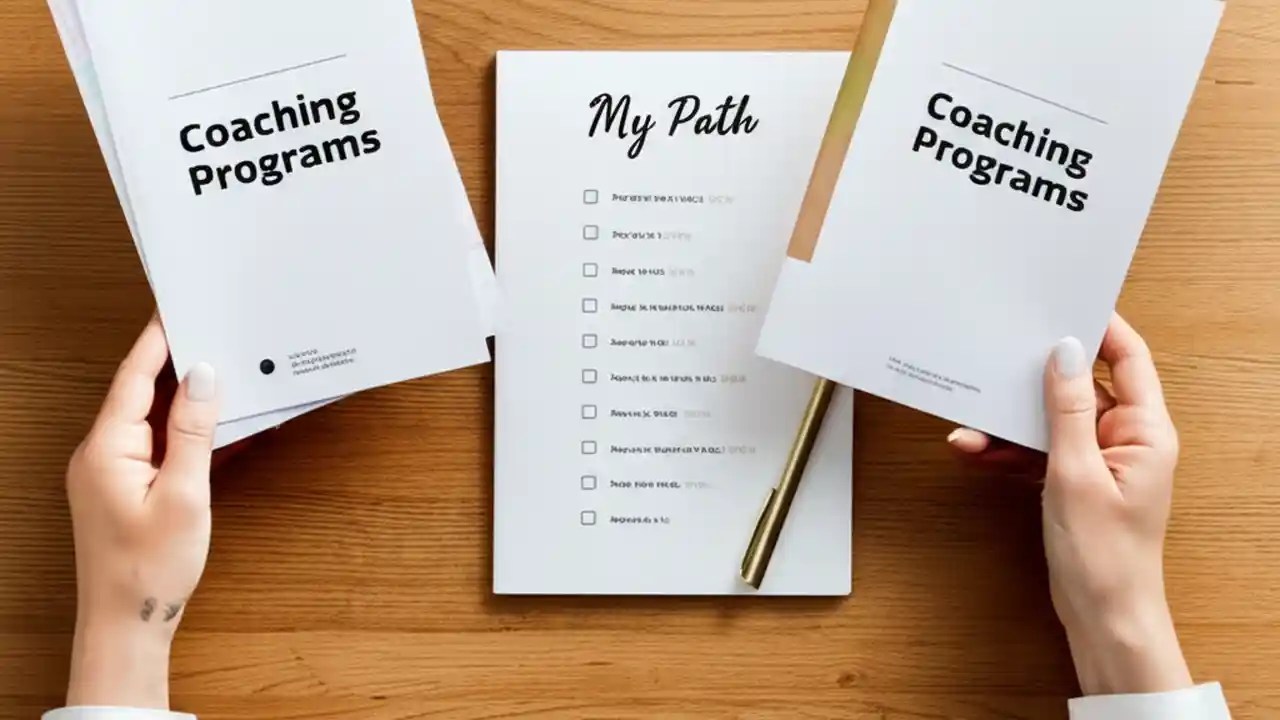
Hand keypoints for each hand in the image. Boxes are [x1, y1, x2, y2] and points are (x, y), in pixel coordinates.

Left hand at [64, 318, 218, 708]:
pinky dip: (181, 431)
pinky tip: (209, 428)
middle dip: (176, 363)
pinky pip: (153, 444)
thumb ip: (194, 431)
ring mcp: (108, 472)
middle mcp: (99, 454)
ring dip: (183, 399)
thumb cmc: (148, 569)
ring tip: (219, 376)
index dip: (158, 340)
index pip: (134, 378)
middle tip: (212, 335)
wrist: (126, 624)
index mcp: (105, 449)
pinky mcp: (122, 488)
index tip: (180, 308)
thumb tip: (204, 378)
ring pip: (149, 418)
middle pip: (140, 392)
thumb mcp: (185, 494)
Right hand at [949, 315, 1191, 695]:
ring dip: (1009, 423)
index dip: (1098, 328)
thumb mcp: (1075, 473)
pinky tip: (974, 450)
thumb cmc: (1104, 556)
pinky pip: (1038, 450)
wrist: (1102, 619)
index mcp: (1146, 431)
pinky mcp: (1073, 482)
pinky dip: (1007, 450)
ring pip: (1050, 420)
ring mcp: (1099, 461)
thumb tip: (1063, 351)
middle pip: (1080, 387)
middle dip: (1032, 379)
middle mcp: (1127, 439)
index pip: (1127, 359)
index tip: (1060, 303)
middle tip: (998, 357)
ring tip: (969, 427)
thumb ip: (1068, 409)